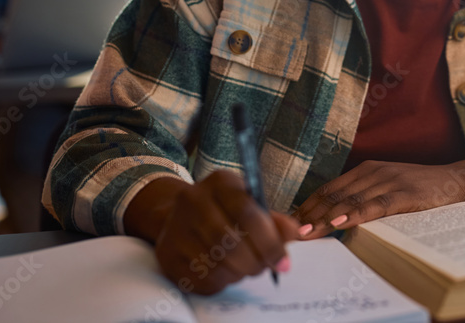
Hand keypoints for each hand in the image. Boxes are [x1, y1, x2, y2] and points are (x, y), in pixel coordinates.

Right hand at [124, 172, 300, 294]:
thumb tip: (298, 233)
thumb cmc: (225, 211)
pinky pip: (200, 279)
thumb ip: (274, 220)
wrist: (179, 215)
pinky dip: (220, 282)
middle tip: (265, 268)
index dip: (270, 242)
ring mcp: (175, 227)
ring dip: (239, 273)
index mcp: (220, 182)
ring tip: (246, 268)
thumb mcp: (251, 204)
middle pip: (231, 242)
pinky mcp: (166, 254)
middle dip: (255, 261)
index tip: (284, 262)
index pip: (248, 212)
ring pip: (216, 263)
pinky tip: (224, 272)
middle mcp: (192, 200)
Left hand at [292, 157, 464, 239]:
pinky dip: (354, 213)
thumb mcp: (392, 189)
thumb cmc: (426, 190)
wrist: (461, 181)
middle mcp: (374, 171)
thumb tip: (339, 218)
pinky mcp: (405, 194)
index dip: (308, 205)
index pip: (330, 188)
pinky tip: (338, 222)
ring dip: (324, 217)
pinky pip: (374, 205)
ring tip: (306, 232)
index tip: (291, 222)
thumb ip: (368, 198)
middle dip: (310, 214)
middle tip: (290, 232)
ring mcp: (389, 181)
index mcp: (368, 169)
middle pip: (333, 193)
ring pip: (349, 199)